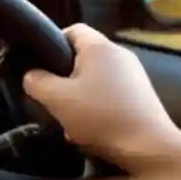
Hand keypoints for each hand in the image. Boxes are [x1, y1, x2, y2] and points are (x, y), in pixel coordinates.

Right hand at [22, 24, 180, 168]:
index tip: (40, 67)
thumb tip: (31, 75)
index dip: (51, 44)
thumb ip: (36, 82)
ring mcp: (135, 76)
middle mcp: (120, 55)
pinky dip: (97, 109)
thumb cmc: (101, 117)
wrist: (150, 149)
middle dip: (64, 79)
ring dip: (79, 98)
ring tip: (70, 122)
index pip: (71, 30)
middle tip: (52, 99)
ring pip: (95, 80)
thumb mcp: (57, 99)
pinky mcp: (142, 97)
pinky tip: (90, 131)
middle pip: (82, 58)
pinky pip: (110, 95)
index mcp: (100, 47)